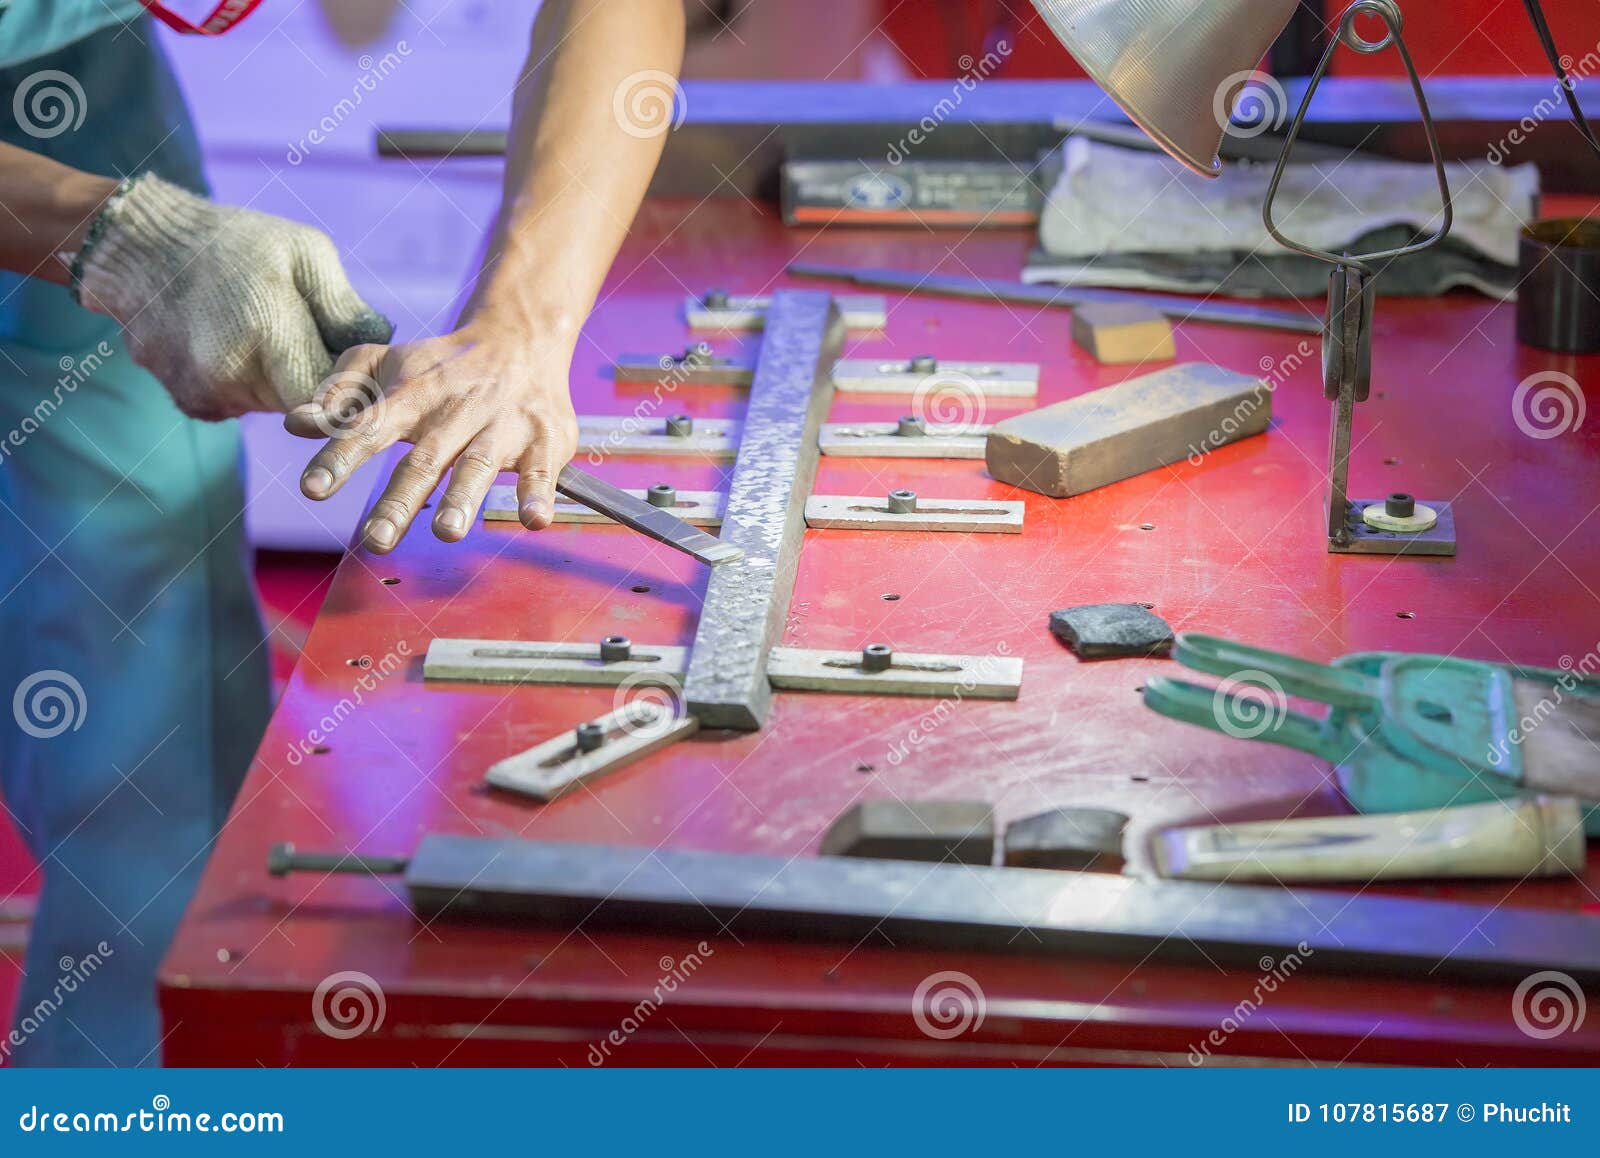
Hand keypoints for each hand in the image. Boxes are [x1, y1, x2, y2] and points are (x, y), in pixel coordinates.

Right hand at [75, 174, 391, 419]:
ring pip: (275, 407)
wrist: (141, 248)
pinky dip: (252, 383)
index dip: (350, 390)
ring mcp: (207, 394)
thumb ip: (347, 308)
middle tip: (314, 337)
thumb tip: (382, 349)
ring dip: (285, 381)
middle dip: (320, 380)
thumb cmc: (236, 242)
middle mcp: (232, 375)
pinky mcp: (192, 403)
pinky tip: (238, 342)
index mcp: (267, 333)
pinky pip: (244, 405)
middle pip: (306, 405)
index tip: (358, 370)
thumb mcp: (306, 253)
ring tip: (271, 331)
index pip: (330, 400)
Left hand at [286, 320, 579, 552]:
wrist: (521, 337)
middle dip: (400, 500)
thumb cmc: (444, 364)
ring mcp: (500, 426)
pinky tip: (534, 520)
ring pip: (478, 464)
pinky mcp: (541, 440)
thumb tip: (295, 422)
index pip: (369, 427)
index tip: (312, 489)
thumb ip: (341, 393)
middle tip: (376, 540)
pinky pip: (540, 470)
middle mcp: (454, 412)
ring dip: (464, 498)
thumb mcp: (387, 364)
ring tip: (447, 533)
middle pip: (424, 460)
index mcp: (412, 395)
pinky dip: (538, 493)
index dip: (339, 457)